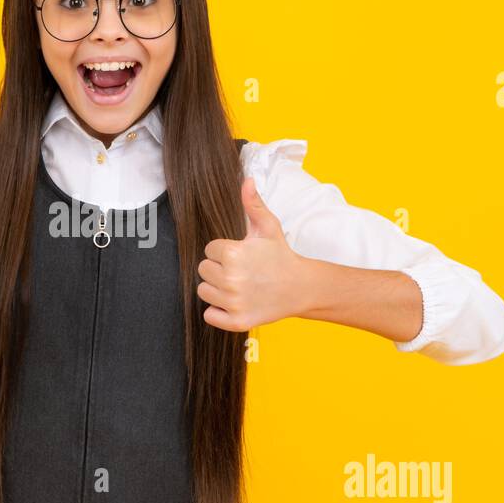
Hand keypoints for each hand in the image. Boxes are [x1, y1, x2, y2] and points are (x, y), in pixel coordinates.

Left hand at [198, 177, 314, 331]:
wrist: (300, 287)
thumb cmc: (281, 256)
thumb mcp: (268, 227)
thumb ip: (253, 204)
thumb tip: (246, 181)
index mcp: (233, 254)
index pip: (209, 250)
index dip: (223, 251)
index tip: (241, 255)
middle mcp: (231, 279)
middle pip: (203, 270)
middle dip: (218, 269)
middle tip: (240, 270)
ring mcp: (233, 302)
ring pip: (204, 291)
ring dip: (217, 289)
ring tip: (239, 285)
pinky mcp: (237, 321)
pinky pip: (209, 315)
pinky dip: (218, 311)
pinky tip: (234, 302)